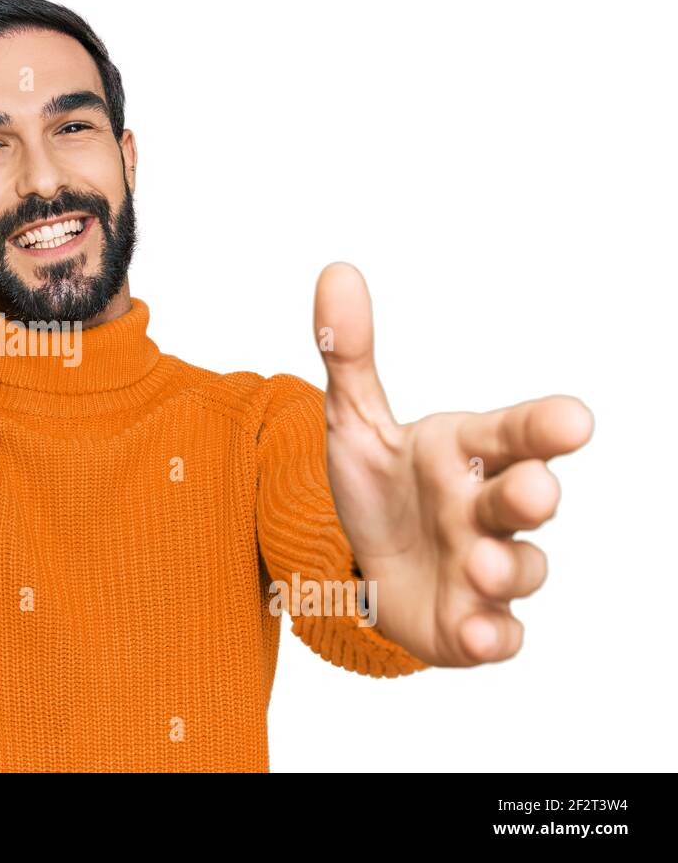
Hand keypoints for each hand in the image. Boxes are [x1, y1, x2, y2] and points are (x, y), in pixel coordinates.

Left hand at [312, 263, 593, 666]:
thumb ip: (349, 354)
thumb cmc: (383, 485)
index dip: (544, 427)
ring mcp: (487, 569)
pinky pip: (499, 636)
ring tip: (483, 567)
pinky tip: (479, 636)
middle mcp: (487, 509)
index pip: (514, 432)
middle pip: (525, 499)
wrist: (371, 562)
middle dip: (533, 495)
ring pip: (519, 569)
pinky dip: (494, 638)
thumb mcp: (355, 421)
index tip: (574, 419)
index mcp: (467, 452)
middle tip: (534, 490)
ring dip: (508, 570)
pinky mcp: (474, 624)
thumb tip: (334, 272)